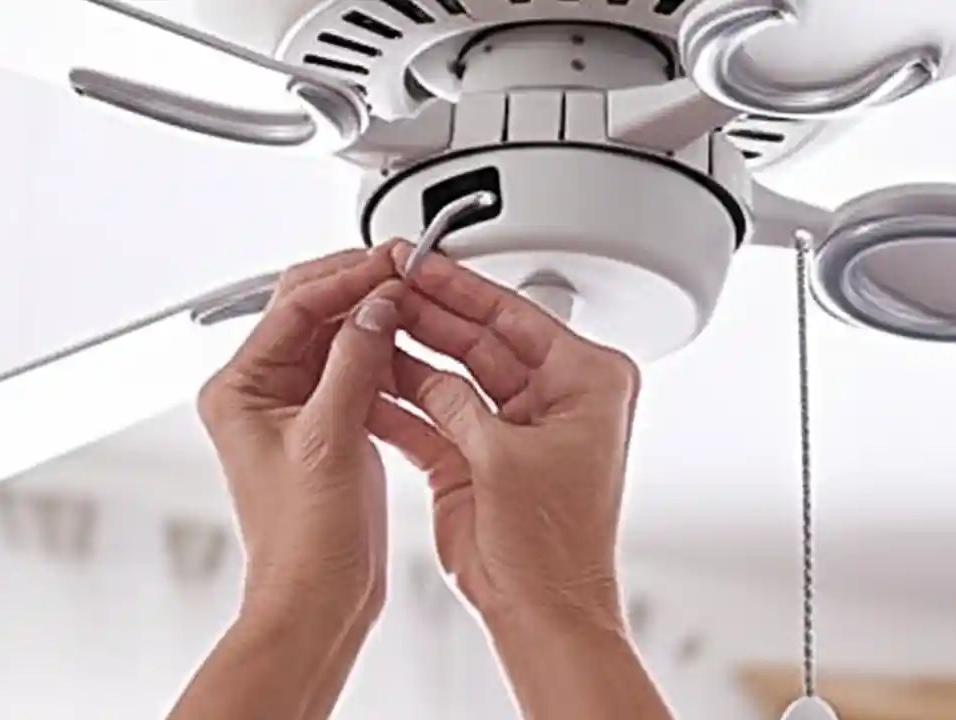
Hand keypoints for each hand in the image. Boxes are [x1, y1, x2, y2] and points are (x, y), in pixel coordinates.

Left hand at [197, 247, 403, 625]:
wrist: (318, 601)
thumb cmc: (302, 543)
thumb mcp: (329, 441)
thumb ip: (353, 363)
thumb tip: (375, 304)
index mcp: (240, 389)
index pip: (293, 308)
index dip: (344, 279)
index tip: (389, 262)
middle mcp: (263, 392)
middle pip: (313, 314)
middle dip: (360, 290)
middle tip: (407, 270)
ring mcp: (298, 408)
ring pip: (339, 339)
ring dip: (377, 320)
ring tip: (417, 302)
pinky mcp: (331, 426)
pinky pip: (359, 371)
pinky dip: (386, 356)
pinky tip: (414, 346)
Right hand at [373, 242, 640, 629]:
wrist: (540, 612)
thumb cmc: (555, 549)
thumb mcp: (502, 457)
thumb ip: (457, 401)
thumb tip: (419, 364)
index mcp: (586, 384)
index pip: (516, 316)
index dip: (463, 289)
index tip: (423, 265)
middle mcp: (552, 399)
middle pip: (480, 339)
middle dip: (430, 317)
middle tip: (387, 291)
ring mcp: (511, 427)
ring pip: (451, 375)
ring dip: (409, 356)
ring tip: (368, 329)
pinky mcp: (476, 456)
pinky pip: (433, 416)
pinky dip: (401, 404)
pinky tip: (369, 383)